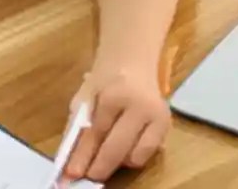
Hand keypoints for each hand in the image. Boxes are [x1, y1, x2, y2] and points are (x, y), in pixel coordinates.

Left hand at [61, 60, 170, 183]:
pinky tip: (124, 150)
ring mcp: (156, 116)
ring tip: (105, 156)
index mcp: (114, 95)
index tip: (72, 174)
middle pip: (116, 147)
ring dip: (117, 163)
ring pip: (134, 156)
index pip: (95, 132)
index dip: (82, 156)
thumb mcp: (84, 98)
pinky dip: (133, 157)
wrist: (133, 61)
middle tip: (88, 177)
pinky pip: (148, 153)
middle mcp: (139, 106)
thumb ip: (76, 128)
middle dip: (99, 167)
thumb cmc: (104, 81)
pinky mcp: (167, 124)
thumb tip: (71, 162)